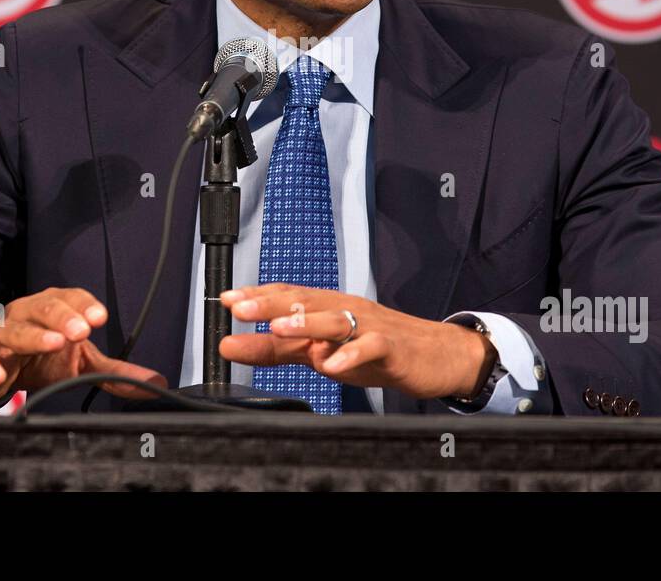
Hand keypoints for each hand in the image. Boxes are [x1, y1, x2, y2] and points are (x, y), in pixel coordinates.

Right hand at [0, 287, 167, 406]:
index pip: (71, 298)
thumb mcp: (79, 362)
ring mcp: (1, 332)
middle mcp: (27, 313)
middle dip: (64, 316)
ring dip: (34, 335)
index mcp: (53, 308)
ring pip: (14, 329)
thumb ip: (114, 372)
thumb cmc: (40, 356)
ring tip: (53, 343)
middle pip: (44, 306)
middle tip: (82, 331)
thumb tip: (156, 384)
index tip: (100, 318)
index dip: (85, 305)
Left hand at [219, 284, 495, 400]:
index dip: (256, 297)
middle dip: (271, 303)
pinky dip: (351, 355)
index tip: (225, 300)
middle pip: (305, 301)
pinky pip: (370, 347)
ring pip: (335, 319)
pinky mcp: (391, 347)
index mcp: (327, 307)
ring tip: (279, 326)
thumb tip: (233, 346)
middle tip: (240, 308)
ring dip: (306, 321)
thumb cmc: (375, 349)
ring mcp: (368, 326)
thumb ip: (277, 349)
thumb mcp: (320, 350)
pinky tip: (332, 365)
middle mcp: (345, 309)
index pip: (287, 295)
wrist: (434, 355)